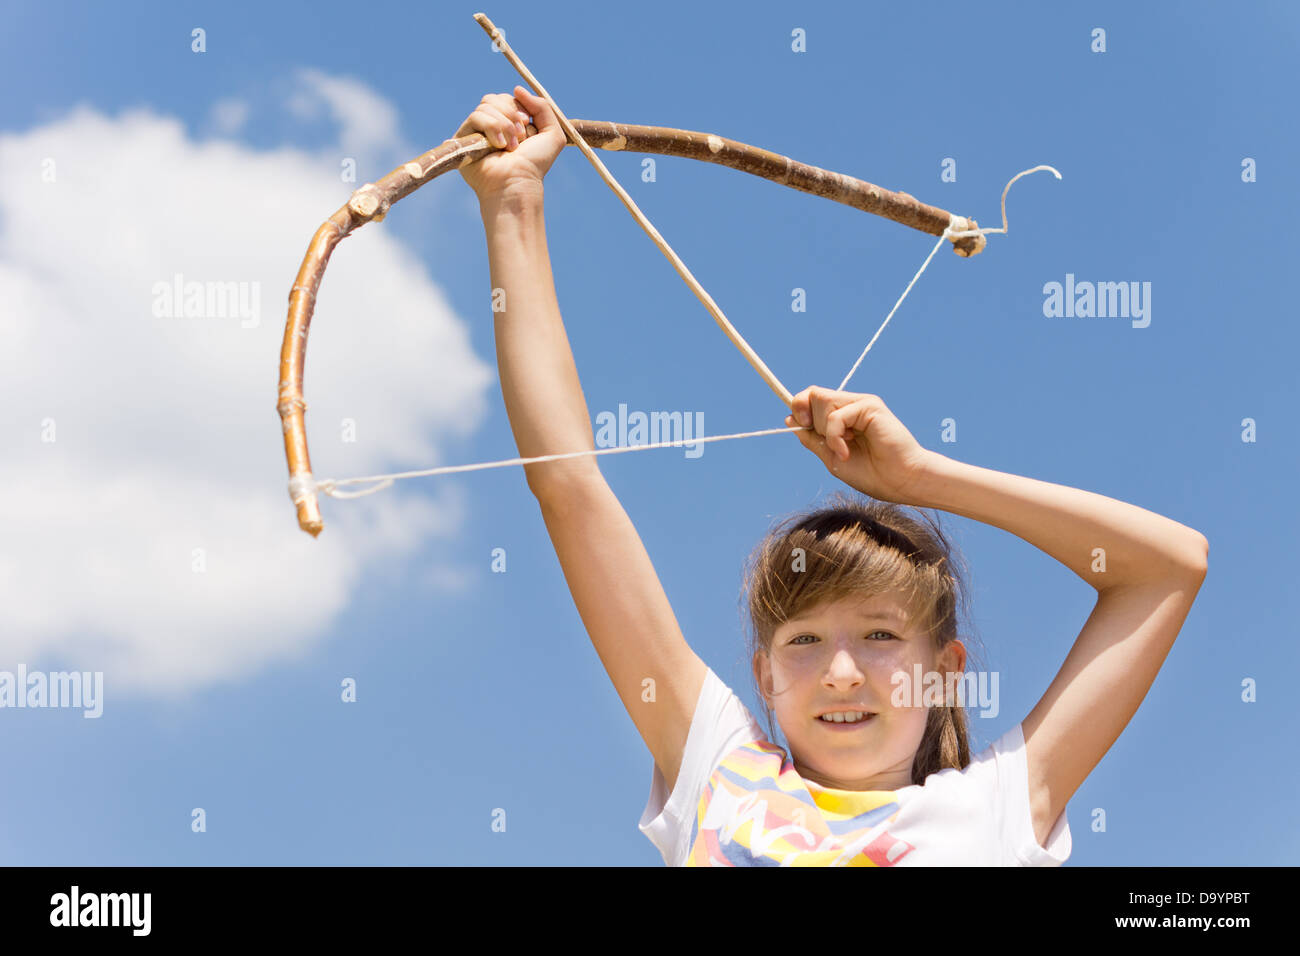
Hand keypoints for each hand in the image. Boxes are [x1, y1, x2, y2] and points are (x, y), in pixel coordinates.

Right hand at [455, 86, 566, 202]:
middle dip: (510, 114)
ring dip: (503, 124)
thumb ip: (542, 107)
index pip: (507, 99)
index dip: (518, 107)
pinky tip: (498, 146)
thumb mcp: (552, 133)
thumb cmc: (535, 163)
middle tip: (520, 137)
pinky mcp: (463, 139)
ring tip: (510, 146)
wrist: (518, 182)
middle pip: (494, 98)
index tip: (527, 123)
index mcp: (508, 123)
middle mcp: (490, 126)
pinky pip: (475, 117)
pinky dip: (491, 128)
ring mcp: (476, 133)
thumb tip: (517, 89)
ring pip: (485, 106)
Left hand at [784, 387, 933, 504]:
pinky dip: (834, 437)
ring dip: (824, 430)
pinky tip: (847, 451)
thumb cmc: (872, 473)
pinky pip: (835, 416)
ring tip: (843, 449)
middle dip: (810, 421)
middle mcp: (851, 404)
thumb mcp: (831, 457)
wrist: (900, 482)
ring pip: (822, 401)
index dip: (798, 408)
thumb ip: (812, 438)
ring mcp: (861, 403)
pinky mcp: (870, 406)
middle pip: (812, 394)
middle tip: (829, 443)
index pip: (811, 397)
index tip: (800, 426)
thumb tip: (790, 419)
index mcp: (842, 415)